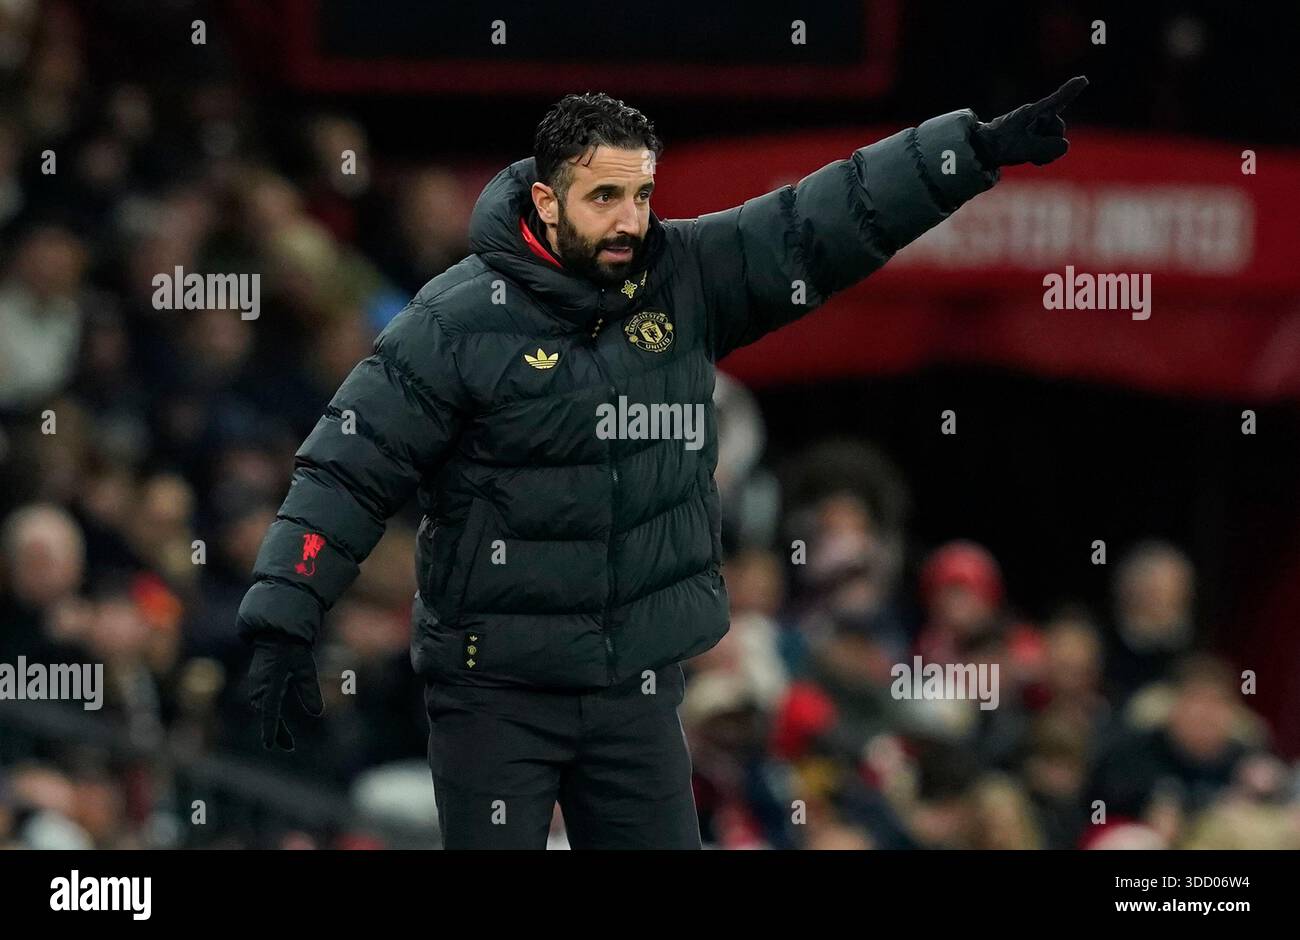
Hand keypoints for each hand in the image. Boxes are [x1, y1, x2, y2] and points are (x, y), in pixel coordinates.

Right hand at [248, 636, 323, 750]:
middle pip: (267, 714)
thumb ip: (310, 690)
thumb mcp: (305, 668)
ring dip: (273, 724)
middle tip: (289, 747)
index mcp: (272, 682)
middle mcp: (261, 686)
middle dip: (275, 731)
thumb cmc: (293, 650)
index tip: (270, 745)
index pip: (270, 710)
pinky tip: (279, 726)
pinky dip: (270, 715)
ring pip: (264, 710)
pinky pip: (263, 704)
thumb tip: (317, 713)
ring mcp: (257, 685)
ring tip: (286, 741)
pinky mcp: (259, 684)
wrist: (277, 633)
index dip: (271, 728)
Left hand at [971, 75, 1088, 167]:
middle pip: (1058, 128)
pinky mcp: (1033, 136)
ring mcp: (1036, 126)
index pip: (1056, 101)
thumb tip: (1064, 146)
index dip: (1070, 91)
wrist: (983, 151)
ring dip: (1046, 151)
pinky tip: (1032, 158)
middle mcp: (1037, 116)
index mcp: (1033, 113)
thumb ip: (1046, 147)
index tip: (1083, 79)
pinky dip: (1044, 154)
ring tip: (1028, 154)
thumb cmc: (1000, 145)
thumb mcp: (1023, 148)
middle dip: (1051, 141)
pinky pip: (1049, 146)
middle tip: (1030, 149)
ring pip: (1055, 139)